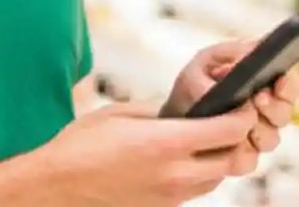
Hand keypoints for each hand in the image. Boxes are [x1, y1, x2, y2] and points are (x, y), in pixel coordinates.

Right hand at [42, 101, 258, 205]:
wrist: (56, 187)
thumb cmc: (82, 144)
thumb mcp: (123, 113)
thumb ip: (162, 111)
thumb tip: (187, 110)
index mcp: (167, 143)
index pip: (230, 131)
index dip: (243, 114)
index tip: (242, 102)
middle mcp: (175, 174)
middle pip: (233, 159)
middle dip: (238, 138)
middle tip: (231, 118)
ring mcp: (170, 196)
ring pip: (217, 178)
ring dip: (220, 158)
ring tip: (208, 137)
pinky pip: (196, 191)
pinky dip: (201, 173)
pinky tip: (185, 157)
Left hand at [164, 40, 298, 159]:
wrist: (169, 122)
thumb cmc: (191, 88)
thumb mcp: (204, 62)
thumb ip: (230, 51)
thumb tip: (256, 46)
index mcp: (263, 85)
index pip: (290, 85)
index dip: (289, 85)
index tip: (277, 82)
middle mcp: (266, 112)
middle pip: (285, 113)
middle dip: (273, 107)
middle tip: (257, 98)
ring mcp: (257, 138)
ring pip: (272, 139)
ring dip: (256, 130)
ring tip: (241, 120)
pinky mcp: (242, 160)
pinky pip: (249, 161)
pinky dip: (237, 153)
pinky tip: (226, 144)